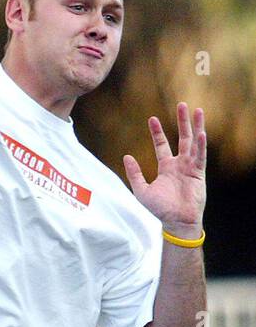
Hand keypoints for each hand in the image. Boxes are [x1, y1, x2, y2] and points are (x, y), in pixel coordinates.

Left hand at [123, 102, 206, 236]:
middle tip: (181, 104)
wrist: (176, 222)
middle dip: (182, 121)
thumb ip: (134, 174)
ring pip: (194, 142)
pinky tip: (201, 132)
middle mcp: (179, 164)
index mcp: (166, 167)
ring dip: (196, 126)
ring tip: (197, 110)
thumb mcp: (141, 191)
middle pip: (182, 137)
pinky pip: (200, 156)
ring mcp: (190, 167)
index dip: (157, 132)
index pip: (162, 145)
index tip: (152, 118)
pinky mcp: (199, 173)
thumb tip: (126, 156)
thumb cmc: (160, 209)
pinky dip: (201, 145)